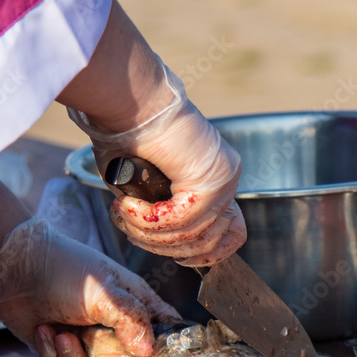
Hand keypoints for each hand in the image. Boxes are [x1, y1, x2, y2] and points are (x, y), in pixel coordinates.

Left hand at [0, 217, 179, 356]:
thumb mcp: (105, 293)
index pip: (164, 330)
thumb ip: (131, 321)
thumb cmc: (65, 270)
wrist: (13, 270)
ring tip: (61, 334)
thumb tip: (147, 351)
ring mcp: (86, 339)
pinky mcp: (60, 350)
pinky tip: (43, 331)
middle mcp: (113, 325)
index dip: (165, 350)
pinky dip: (52, 355)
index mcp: (134, 304)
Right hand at [69, 61, 245, 266]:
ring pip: (192, 234)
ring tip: (124, 215)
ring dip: (149, 233)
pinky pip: (182, 220)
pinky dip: (149, 220)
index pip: (232, 235)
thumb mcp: (147, 186)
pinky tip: (129, 207)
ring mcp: (224, 179)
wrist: (131, 100)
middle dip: (164, 246)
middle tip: (130, 229)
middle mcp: (227, 180)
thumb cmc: (128, 135)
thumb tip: (155, 242)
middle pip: (210, 241)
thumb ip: (161, 215)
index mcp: (216, 180)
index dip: (202, 254)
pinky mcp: (211, 177)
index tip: (173, 256)